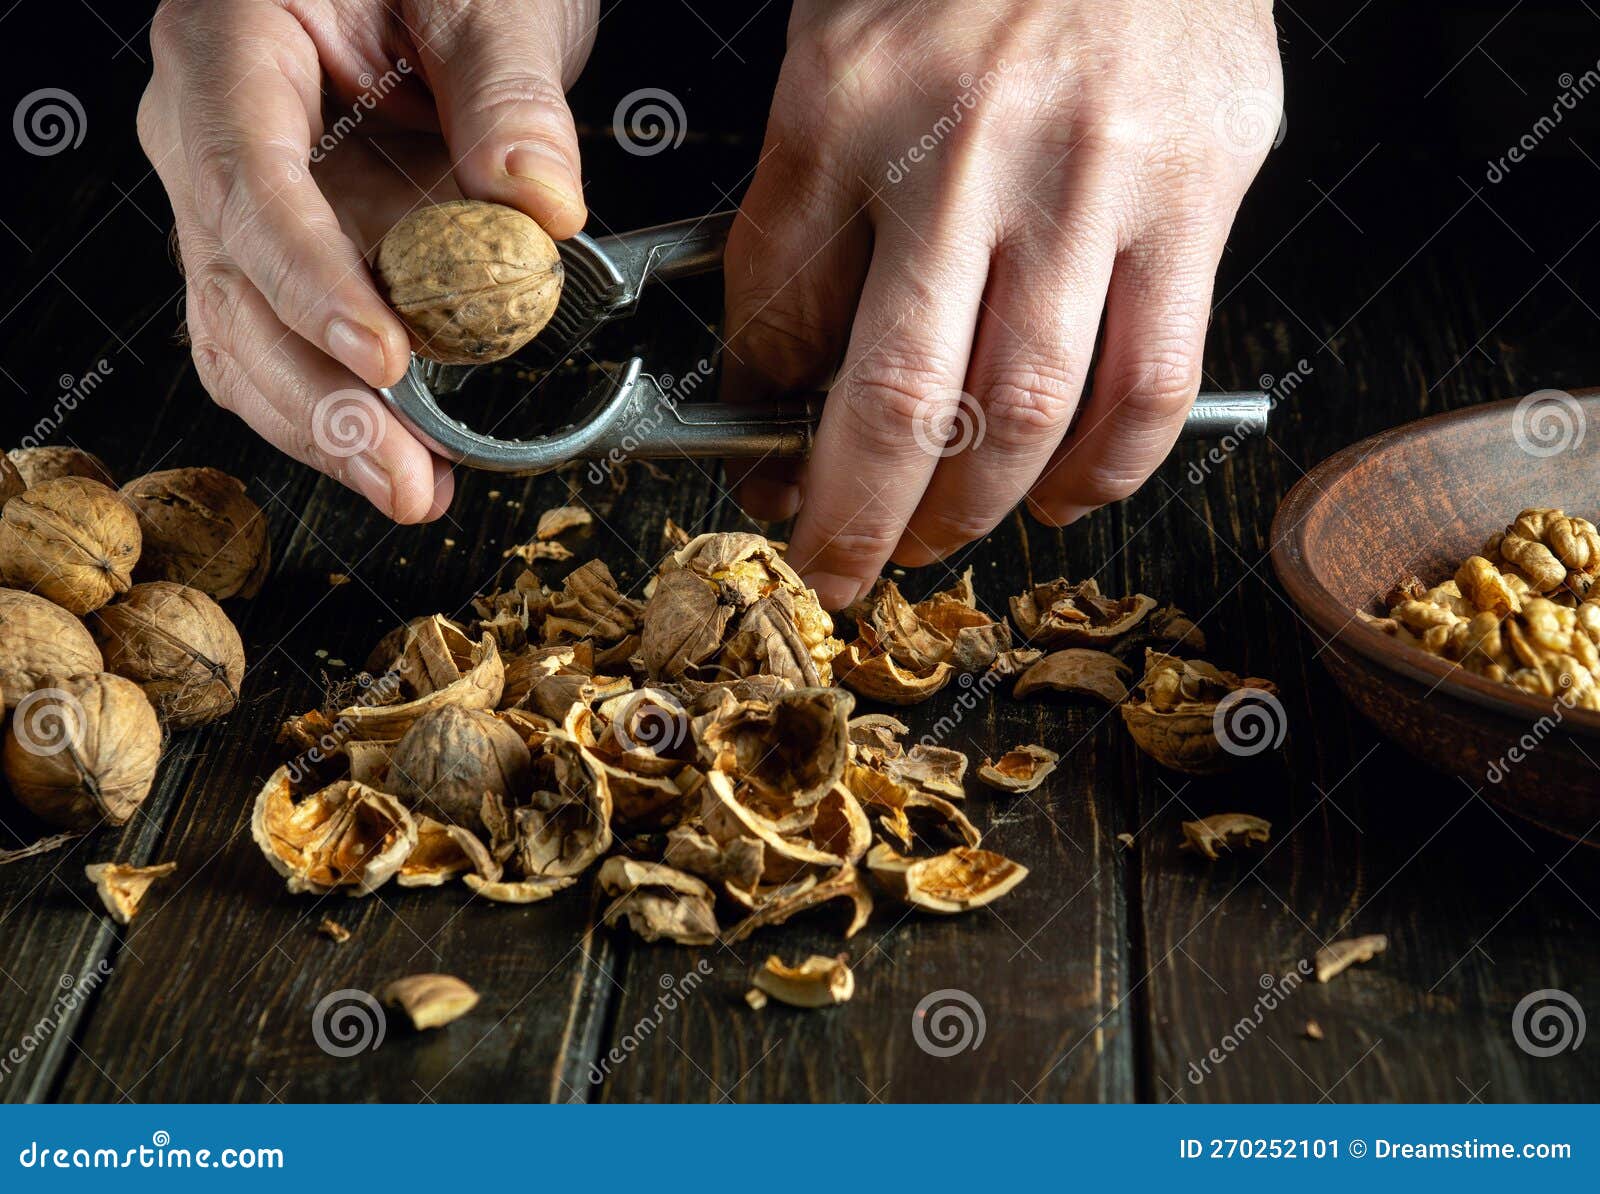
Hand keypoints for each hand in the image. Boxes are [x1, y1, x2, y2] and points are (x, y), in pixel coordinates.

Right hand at [138, 0, 596, 520]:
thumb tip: (542, 204)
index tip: (386, 360)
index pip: (247, 181)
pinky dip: (345, 409)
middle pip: (232, 288)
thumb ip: (510, 92)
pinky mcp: (287, 254)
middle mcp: (210, 134)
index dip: (308, 283)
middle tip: (406, 476)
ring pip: (246, 338)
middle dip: (319, 400)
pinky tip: (410, 456)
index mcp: (230, 47)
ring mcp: (239, 204)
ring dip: (327, 429)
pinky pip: (288, 344)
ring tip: (414, 489)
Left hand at [721, 0, 1281, 606]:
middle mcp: (970, 153)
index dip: (762, 427)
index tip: (764, 478)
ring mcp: (1092, 182)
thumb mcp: (838, 61)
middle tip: (838, 569)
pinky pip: (1153, 381)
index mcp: (854, 109)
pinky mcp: (1194, 200)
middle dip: (857, 521)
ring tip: (938, 542)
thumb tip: (782, 369)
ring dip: (971, 513)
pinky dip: (1106, 470)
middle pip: (901, 399)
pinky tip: (1062, 496)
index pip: (781, 311)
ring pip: (1027, 412)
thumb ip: (802, 212)